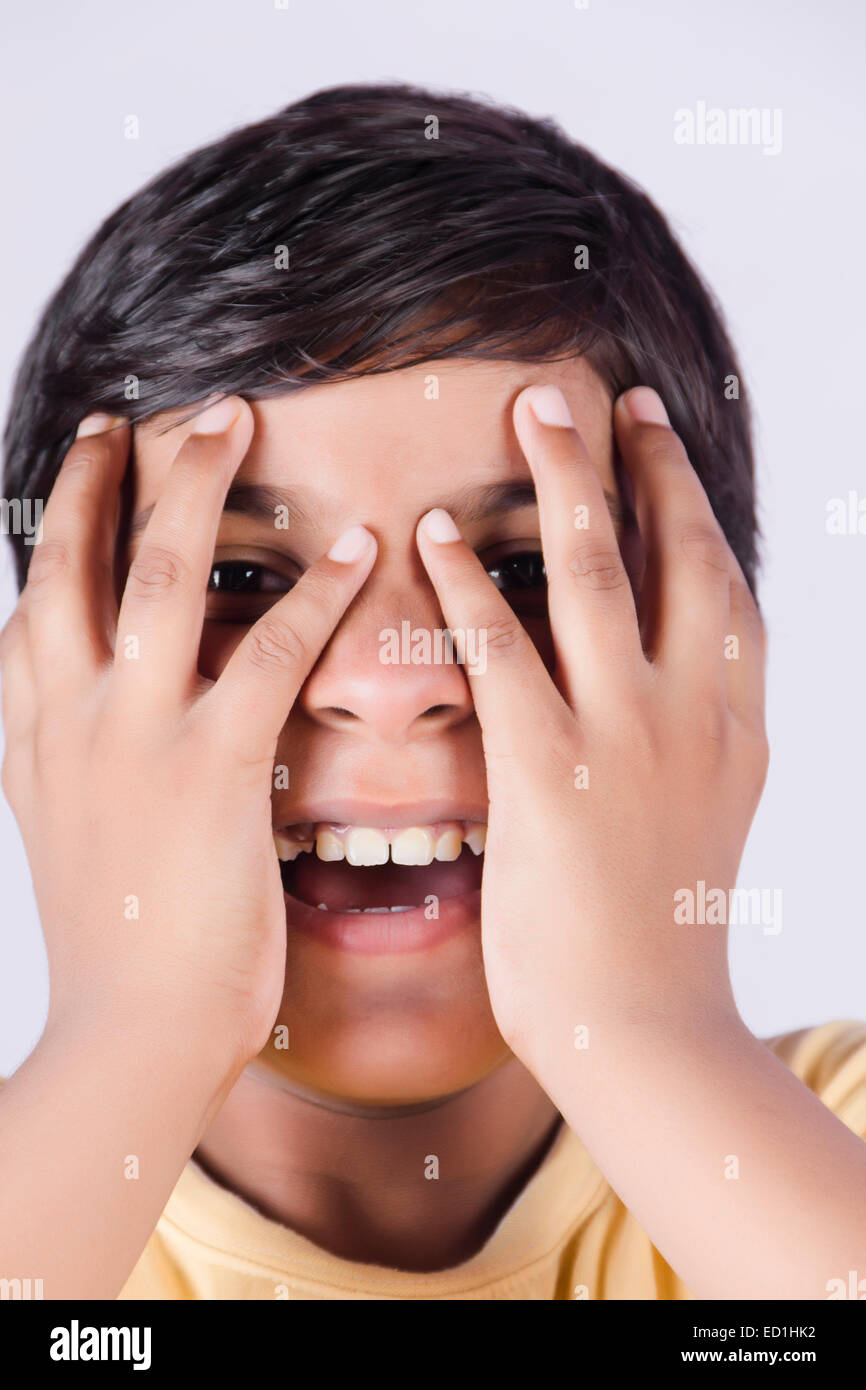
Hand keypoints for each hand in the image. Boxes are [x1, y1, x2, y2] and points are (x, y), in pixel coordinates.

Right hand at [0, 399, 375, 1068]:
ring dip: (200, 486)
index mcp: (33, 734)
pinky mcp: (211, 771)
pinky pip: (270, 652)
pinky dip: (315, 592)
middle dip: (115, 475)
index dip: (61, 519)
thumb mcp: (72, 834)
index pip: (35, 598)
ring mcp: (134, 738)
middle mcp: (68, 718)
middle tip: (151, 411)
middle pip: (80, 560)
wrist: (132, 1037)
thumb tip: (100, 717)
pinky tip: (357, 545)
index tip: (89, 459)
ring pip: (164, 577)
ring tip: (238, 420)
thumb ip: (76, 760)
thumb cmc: (120, 946)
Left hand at [415, 384, 767, 1078]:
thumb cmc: (662, 942)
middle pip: (677, 553)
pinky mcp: (552, 775)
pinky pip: (504, 651)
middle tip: (606, 395)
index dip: (694, 504)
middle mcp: (697, 714)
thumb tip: (668, 700)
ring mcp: (630, 738)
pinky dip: (467, 583)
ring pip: (601, 574)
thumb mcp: (703, 826)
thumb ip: (692, 749)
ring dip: (566, 481)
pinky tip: (431, 531)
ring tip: (533, 413)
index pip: (725, 588)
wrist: (652, 1036)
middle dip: (641, 464)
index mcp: (737, 728)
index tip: (664, 443)